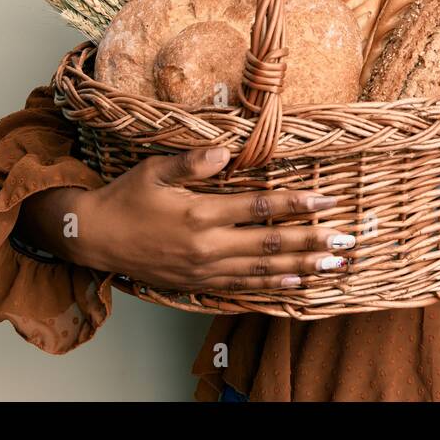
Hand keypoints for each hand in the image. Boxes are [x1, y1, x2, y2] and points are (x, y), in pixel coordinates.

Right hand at [72, 147, 354, 291]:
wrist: (94, 238)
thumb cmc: (125, 198)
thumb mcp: (154, 170)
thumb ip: (192, 162)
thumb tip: (225, 152)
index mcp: (199, 214)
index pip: (259, 208)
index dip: (295, 205)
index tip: (326, 201)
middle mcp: (207, 247)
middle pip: (270, 245)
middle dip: (312, 242)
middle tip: (346, 241)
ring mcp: (205, 270)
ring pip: (263, 270)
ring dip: (303, 267)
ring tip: (334, 265)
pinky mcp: (199, 284)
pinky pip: (244, 287)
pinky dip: (273, 286)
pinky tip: (297, 284)